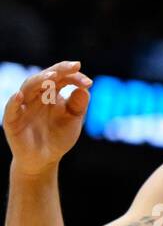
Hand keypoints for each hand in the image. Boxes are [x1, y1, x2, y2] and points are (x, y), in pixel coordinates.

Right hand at [3, 61, 93, 176]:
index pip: (61, 79)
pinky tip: (20, 95)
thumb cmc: (59, 136)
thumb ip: (79, 105)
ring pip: (28, 88)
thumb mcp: (73, 120)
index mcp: (51, 94)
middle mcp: (36, 96)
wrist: (45, 158)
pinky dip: (14, 102)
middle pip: (44, 78)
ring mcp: (23, 106)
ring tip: (52, 76)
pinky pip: (11, 109)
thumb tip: (84, 89)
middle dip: (58, 71)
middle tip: (72, 67)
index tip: (89, 82)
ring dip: (39, 81)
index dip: (73, 77)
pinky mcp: (12, 120)